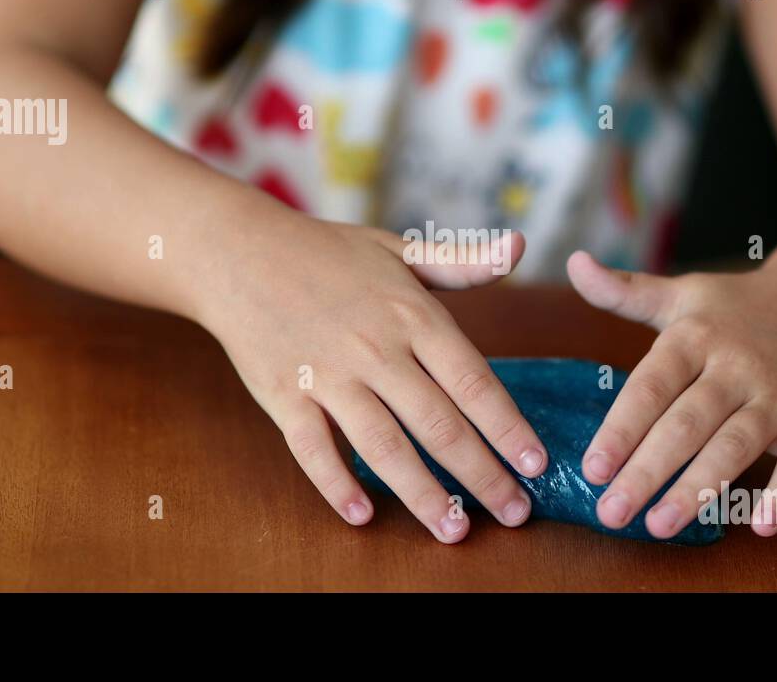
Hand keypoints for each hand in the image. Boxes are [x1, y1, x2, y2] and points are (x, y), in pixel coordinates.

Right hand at [196, 205, 546, 542]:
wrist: (240, 252)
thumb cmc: (327, 253)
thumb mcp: (399, 249)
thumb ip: (461, 260)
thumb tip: (518, 246)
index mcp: (411, 315)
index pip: (472, 381)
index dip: (507, 427)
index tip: (537, 464)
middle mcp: (375, 349)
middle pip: (438, 425)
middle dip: (482, 475)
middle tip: (515, 513)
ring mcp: (327, 375)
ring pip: (383, 447)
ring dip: (422, 493)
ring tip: (454, 530)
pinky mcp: (284, 395)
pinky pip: (312, 449)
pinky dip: (336, 484)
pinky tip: (363, 516)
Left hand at [567, 250, 776, 537]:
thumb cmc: (741, 306)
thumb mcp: (683, 294)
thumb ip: (626, 291)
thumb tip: (574, 263)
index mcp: (696, 337)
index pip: (651, 387)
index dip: (621, 429)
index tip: (593, 468)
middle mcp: (736, 366)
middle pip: (686, 424)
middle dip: (647, 471)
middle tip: (611, 512)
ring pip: (735, 446)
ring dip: (698, 489)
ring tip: (660, 525)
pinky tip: (762, 526)